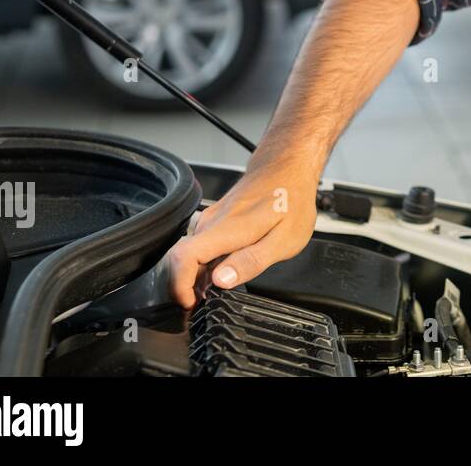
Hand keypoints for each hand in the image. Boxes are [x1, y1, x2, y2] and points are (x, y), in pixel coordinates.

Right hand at [163, 158, 320, 307]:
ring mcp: (211, 218)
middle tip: (207, 304)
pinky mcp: (215, 218)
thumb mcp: (285, 239)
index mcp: (228, 228)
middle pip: (182, 260)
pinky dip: (206, 263)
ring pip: (191, 254)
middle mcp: (212, 222)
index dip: (179, 286)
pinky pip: (201, 245)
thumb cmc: (291, 200)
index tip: (190, 304)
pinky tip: (225, 269)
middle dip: (187, 287)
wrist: (288, 166)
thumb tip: (220, 281)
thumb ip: (251, 261)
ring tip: (219, 290)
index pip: (183, 257)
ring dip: (198, 276)